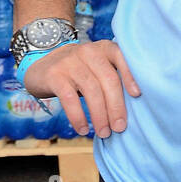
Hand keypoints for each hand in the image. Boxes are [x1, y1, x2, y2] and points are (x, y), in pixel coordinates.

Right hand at [22, 39, 140, 136]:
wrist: (43, 65)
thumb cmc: (80, 71)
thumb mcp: (97, 67)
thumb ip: (113, 77)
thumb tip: (134, 106)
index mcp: (104, 48)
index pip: (122, 57)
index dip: (131, 76)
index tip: (137, 95)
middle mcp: (88, 51)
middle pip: (108, 79)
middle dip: (116, 106)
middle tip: (120, 127)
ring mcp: (70, 62)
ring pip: (91, 91)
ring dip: (99, 116)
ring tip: (104, 132)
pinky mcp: (54, 75)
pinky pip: (70, 99)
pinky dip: (78, 117)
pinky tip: (83, 129)